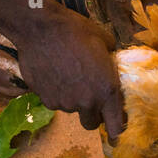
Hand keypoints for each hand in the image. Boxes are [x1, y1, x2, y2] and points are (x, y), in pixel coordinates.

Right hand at [15, 9, 123, 137]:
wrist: (41, 29)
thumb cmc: (76, 31)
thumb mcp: (104, 42)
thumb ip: (111, 61)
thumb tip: (111, 65)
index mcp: (107, 90)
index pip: (116, 127)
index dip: (117, 129)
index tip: (115, 127)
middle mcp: (86, 102)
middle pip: (91, 124)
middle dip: (92, 114)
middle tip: (90, 95)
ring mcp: (64, 103)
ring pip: (72, 110)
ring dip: (73, 99)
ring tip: (68, 74)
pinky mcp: (46, 100)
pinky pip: (55, 101)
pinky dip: (56, 92)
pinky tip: (54, 73)